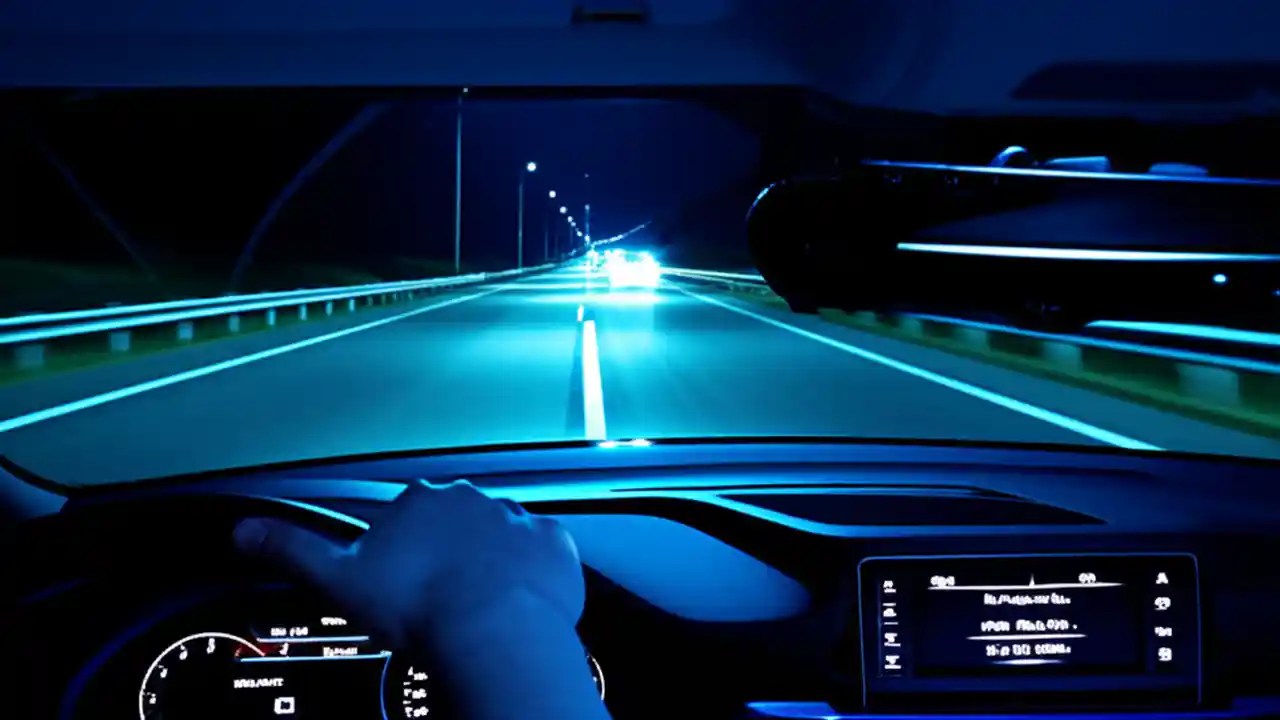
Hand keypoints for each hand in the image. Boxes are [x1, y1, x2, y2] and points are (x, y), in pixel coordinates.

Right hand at [232, 480, 584, 650]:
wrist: (492, 628)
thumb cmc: (420, 606)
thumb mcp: (338, 578)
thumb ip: (292, 549)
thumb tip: (246, 531)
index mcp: (420, 501)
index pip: (405, 515)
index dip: (401, 550)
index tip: (401, 579)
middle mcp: (472, 500)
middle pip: (455, 522)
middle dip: (447, 552)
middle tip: (437, 596)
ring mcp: (518, 519)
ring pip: (500, 535)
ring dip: (491, 560)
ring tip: (478, 604)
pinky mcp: (553, 544)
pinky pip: (543, 553)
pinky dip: (534, 571)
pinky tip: (519, 598)